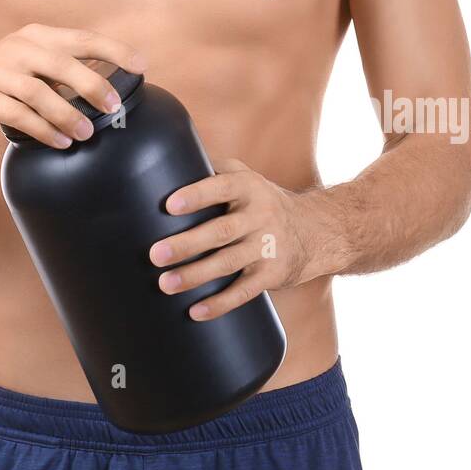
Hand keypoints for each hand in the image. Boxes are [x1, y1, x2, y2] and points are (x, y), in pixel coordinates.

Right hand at [0, 24, 145, 149]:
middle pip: (62, 63)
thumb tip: (106, 86)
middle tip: (114, 107)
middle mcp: (18, 49)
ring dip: (68, 114)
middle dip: (93, 84)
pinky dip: (43, 130)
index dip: (113, 49)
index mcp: (36, 37)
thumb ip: (61, 69)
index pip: (81, 38)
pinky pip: (20, 116)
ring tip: (87, 133)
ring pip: (40, 93)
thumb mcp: (28, 62)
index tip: (141, 64)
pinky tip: (60, 142)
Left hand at [148, 156, 325, 320]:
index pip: (220, 188)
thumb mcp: (246, 176)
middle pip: (220, 231)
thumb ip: (213, 168)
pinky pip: (244, 291)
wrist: (315, 230)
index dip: (196, 195)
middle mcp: (260, 215)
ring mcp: (268, 246)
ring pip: (228, 263)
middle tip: (155, 254)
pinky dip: (220, 303)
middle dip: (186, 244)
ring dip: (195, 276)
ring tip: (165, 283)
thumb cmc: (264, 201)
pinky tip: (196, 311)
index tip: (169, 205)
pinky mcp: (272, 274)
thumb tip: (170, 158)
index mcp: (248, 187)